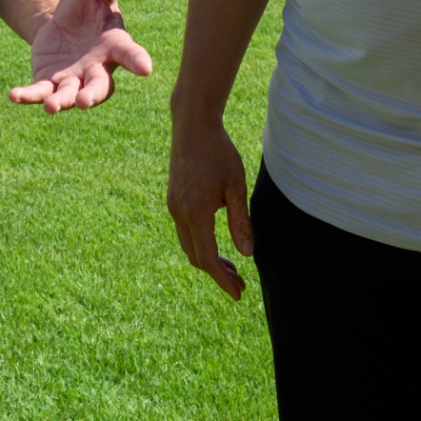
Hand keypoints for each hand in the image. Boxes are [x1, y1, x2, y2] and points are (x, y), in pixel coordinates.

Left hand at [10, 0, 153, 111]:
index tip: (146, 68)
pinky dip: (29, 96)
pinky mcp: (50, 82)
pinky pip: (40, 92)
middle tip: (85, 102)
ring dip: (61, 101)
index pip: (130, 54)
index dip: (138, 60)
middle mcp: (96, 68)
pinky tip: (14, 96)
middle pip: (99, 87)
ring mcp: (73, 79)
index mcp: (114, 45)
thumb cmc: (88, 6)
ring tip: (51, 107)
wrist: (63, 23)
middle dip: (93, 95)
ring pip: (69, 95)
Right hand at [166, 109, 254, 299]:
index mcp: (195, 212)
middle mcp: (179, 213)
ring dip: (208, 260)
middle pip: (195, 256)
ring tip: (232, 267)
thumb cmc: (219, 153)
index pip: (207, 258)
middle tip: (240, 282)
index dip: (222, 279)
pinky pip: (184, 232)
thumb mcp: (236, 187)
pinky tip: (216, 243)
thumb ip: (241, 222)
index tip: (238, 294)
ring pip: (188, 245)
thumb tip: (247, 255)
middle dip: (217, 273)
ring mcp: (173, 206)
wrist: (193, 126)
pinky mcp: (173, 200)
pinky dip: (200, 244)